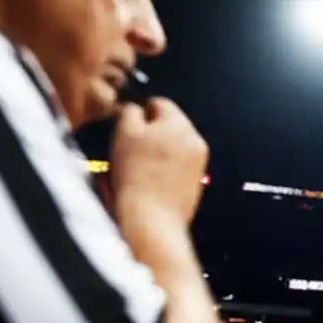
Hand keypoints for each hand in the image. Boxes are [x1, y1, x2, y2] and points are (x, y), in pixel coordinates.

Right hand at [110, 97, 208, 223]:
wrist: (152, 219)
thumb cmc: (136, 177)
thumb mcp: (124, 134)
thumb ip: (130, 112)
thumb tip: (135, 107)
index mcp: (179, 124)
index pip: (160, 103)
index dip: (140, 113)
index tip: (128, 127)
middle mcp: (194, 140)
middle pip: (170, 126)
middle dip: (151, 134)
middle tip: (131, 149)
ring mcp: (198, 162)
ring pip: (174, 147)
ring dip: (159, 152)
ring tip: (140, 168)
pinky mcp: (196, 182)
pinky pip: (179, 167)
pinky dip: (166, 170)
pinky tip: (151, 182)